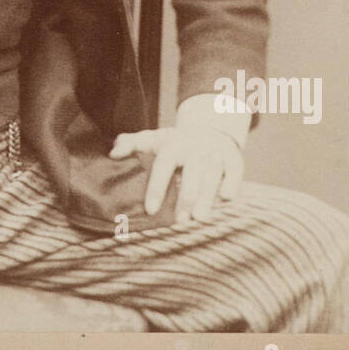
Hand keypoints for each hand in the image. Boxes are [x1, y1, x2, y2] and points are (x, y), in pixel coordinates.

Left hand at [109, 126, 243, 222]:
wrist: (209, 127)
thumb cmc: (174, 143)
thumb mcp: (152, 139)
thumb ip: (130, 144)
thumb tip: (113, 154)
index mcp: (174, 145)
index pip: (164, 165)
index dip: (157, 187)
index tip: (151, 210)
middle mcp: (196, 148)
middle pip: (191, 172)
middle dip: (186, 197)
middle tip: (179, 222)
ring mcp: (215, 153)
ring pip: (213, 175)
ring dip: (207, 196)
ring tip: (200, 219)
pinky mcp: (234, 159)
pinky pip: (235, 171)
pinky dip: (232, 183)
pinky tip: (226, 198)